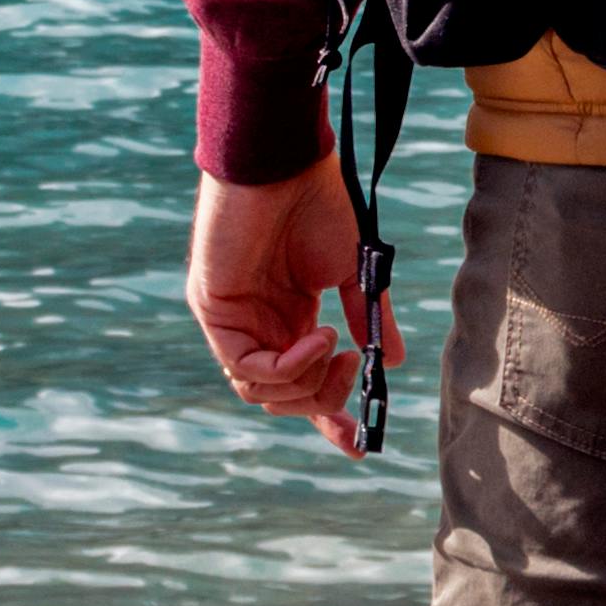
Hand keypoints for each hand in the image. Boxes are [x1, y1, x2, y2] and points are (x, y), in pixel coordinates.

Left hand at [188, 158, 399, 455]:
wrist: (285, 161)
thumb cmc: (317, 202)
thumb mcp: (353, 272)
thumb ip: (368, 318)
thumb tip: (391, 362)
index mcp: (289, 315)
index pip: (301, 383)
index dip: (327, 417)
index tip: (358, 444)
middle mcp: (258, 324)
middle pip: (282, 397)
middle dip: (323, 398)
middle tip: (355, 367)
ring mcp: (234, 320)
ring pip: (260, 392)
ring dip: (306, 382)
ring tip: (338, 344)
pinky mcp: (214, 311)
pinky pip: (247, 367)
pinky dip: (287, 366)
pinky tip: (319, 338)